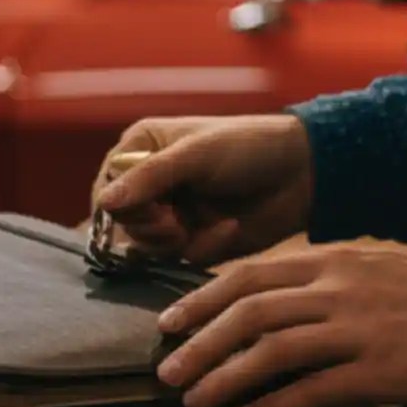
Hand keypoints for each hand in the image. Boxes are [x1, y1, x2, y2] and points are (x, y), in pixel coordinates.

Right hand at [91, 115, 313, 265]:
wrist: (303, 173)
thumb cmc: (248, 148)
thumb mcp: (195, 155)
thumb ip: (149, 178)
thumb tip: (104, 203)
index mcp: (142, 148)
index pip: (106, 188)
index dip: (124, 206)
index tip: (154, 207)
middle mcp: (148, 182)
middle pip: (121, 222)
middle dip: (150, 227)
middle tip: (175, 222)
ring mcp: (170, 212)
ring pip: (144, 246)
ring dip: (173, 241)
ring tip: (202, 225)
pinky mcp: (192, 239)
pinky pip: (177, 258)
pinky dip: (201, 247)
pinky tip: (227, 229)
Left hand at [155, 243, 406, 406]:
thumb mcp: (369, 266)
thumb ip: (319, 277)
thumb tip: (267, 297)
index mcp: (330, 260)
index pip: (249, 274)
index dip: (202, 298)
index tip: (169, 320)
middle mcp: (336, 289)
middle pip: (249, 312)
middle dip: (199, 342)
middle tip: (167, 370)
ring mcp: (356, 329)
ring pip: (271, 352)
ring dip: (224, 378)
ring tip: (193, 401)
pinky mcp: (377, 370)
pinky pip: (311, 391)